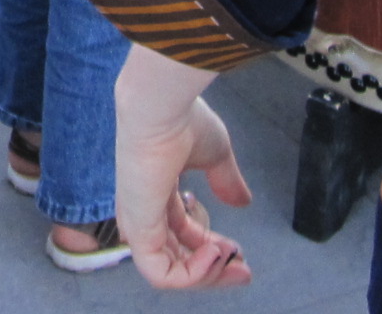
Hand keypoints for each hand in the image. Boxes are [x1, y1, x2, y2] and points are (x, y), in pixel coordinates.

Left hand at [116, 48, 253, 288]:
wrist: (162, 106)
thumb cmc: (182, 120)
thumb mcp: (214, 155)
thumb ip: (225, 181)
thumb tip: (243, 202)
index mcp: (156, 192)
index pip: (180, 233)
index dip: (210, 248)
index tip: (239, 253)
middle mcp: (143, 209)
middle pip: (175, 256)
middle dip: (212, 269)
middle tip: (242, 270)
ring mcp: (138, 221)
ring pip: (168, 271)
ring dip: (205, 275)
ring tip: (230, 259)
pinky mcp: (138, 228)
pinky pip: (159, 273)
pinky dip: (192, 275)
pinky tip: (216, 254)